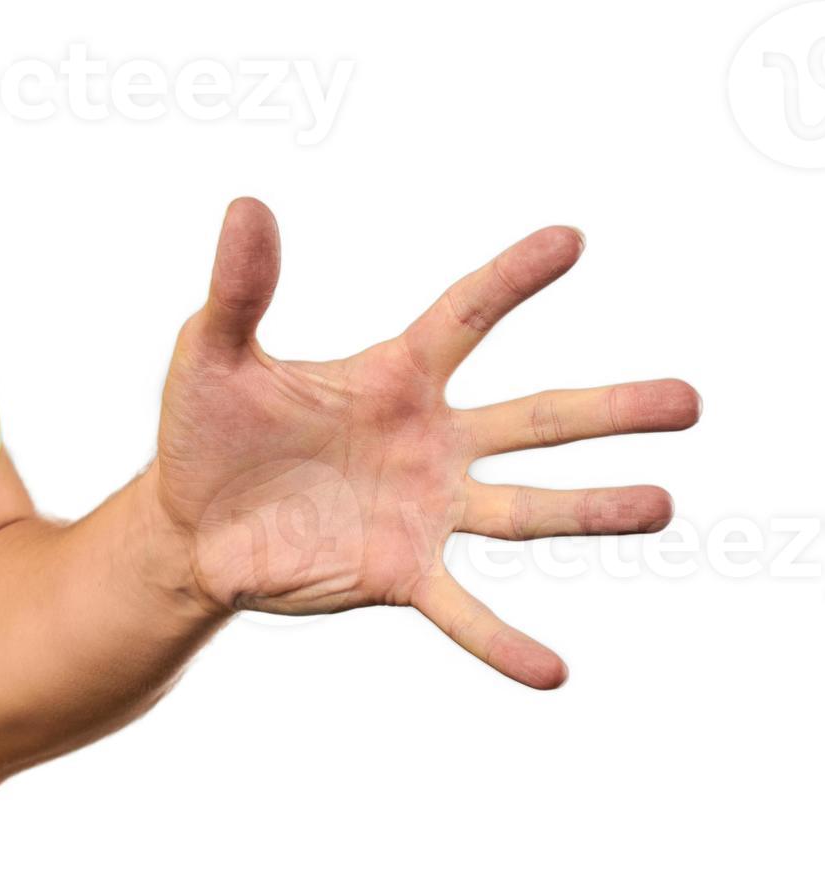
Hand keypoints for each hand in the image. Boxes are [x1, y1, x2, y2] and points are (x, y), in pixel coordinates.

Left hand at [147, 198, 696, 686]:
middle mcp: (430, 440)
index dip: (513, 279)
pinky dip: (504, 642)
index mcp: (392, 377)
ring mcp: (425, 510)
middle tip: (689, 401)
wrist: (188, 525)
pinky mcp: (401, 573)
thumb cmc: (207, 429)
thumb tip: (247, 206)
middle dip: (610, 410)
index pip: (465, 317)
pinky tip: (553, 670)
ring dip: (593, 510)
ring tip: (660, 505)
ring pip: (525, 511)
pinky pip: (463, 611)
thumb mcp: (211, 353)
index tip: (570, 241)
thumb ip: (239, 287)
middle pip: (535, 419)